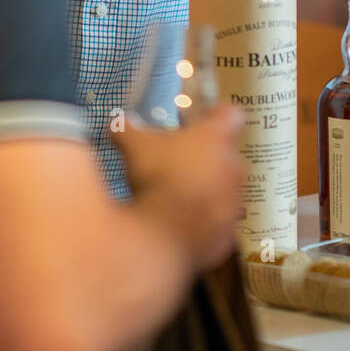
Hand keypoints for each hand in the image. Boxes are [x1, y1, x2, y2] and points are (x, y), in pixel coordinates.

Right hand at [115, 105, 246, 270]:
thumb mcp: (135, 147)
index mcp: (217, 138)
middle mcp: (234, 166)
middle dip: (207, 156)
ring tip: (179, 194)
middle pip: (227, 154)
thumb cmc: (157, 177)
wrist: (166, 236)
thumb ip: (126, 129)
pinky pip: (219, 221)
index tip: (203, 118)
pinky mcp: (228, 233)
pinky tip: (182, 223)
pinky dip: (205, 220)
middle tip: (181, 159)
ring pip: (225, 189)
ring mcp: (234, 202)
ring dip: (208, 189)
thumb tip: (115, 122)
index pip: (231, 114)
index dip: (217, 114)